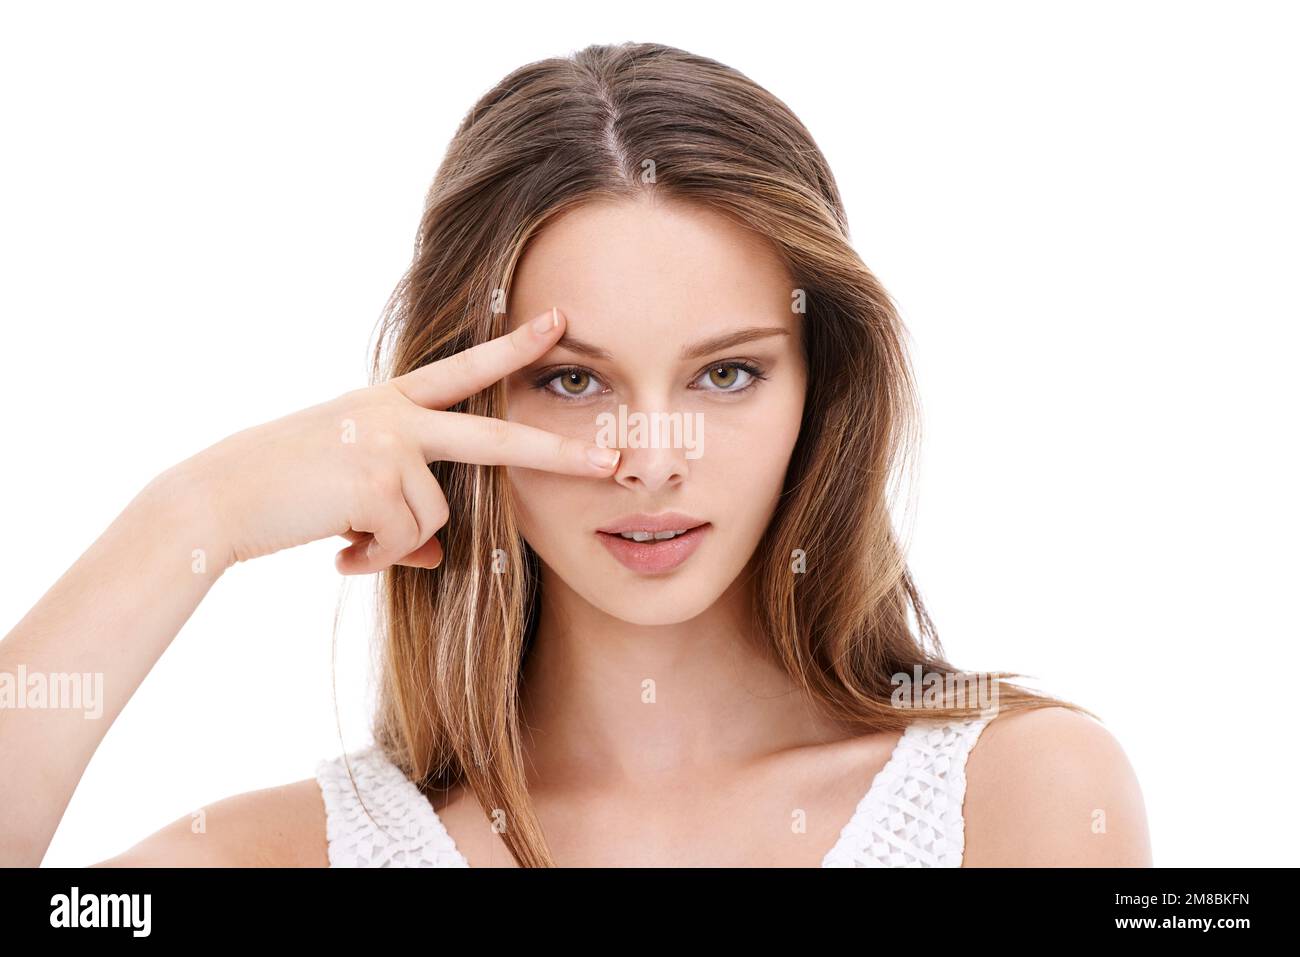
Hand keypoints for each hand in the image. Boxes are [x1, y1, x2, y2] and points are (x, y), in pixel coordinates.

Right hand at [163, 307, 618, 574]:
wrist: (220, 496)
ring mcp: (389, 447)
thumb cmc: (287, 488)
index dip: (512, 347)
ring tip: (346, 533)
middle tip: (613, 462)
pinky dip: (377, 558)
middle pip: (495, 439)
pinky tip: (339, 549)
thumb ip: (405, 505)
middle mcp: (397, 416)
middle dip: (556, 455)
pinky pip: (408, 544)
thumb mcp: (354, 484)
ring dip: (394, 541)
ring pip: (435, 519)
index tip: (559, 322)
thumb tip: (441, 556)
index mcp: (391, 402)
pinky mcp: (378, 484)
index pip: (463, 370)